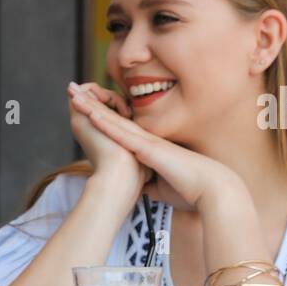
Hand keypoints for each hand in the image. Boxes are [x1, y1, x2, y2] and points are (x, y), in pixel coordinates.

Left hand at [71, 94, 241, 211]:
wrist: (212, 190)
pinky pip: (123, 134)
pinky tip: (90, 113)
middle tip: (74, 93)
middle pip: (115, 121)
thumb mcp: (164, 189)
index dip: (105, 121)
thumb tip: (143, 190)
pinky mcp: (149, 149)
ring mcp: (148, 143)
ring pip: (116, 122)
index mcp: (150, 150)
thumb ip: (152, 185)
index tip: (88, 112)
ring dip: (94, 109)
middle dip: (94, 107)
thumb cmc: (191, 191)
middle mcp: (147, 142)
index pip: (122, 134)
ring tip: (74, 96)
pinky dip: (107, 123)